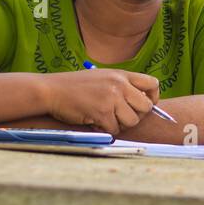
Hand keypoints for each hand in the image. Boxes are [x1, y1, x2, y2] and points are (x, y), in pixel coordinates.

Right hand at [40, 69, 159, 135]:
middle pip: (146, 107)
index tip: (143, 105)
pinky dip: (106, 130)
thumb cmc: (74, 86)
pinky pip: (115, 129)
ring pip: (132, 120)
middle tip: (121, 117)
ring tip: (105, 119)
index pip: (153, 83)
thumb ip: (121, 86)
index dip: (153, 98)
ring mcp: (111, 98)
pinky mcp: (101, 112)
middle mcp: (119, 84)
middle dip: (136, 115)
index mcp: (121, 74)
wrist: (51, 90)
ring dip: (120, 124)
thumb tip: (143, 103)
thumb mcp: (102, 77)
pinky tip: (94, 122)